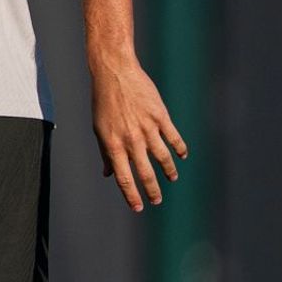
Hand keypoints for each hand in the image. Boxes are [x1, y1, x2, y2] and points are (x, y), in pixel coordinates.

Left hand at [88, 51, 187, 210]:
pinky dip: (179, 149)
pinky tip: (182, 156)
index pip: (123, 177)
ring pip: (163, 157)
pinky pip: (173, 138)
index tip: (138, 208)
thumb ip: (105, 153)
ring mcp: (148, 128)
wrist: (115, 73)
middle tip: (157, 201)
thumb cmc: (103, 102)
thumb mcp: (99, 129)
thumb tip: (108, 174)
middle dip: (152, 190)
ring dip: (169, 171)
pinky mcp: (161, 116)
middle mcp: (131, 140)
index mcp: (113, 144)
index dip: (131, 195)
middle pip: (145, 172)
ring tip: (172, 179)